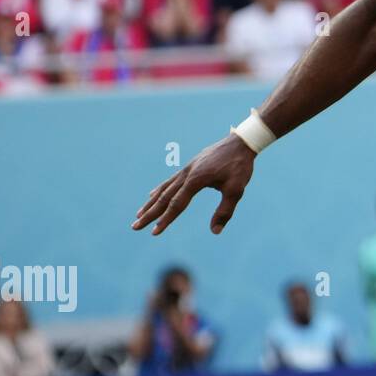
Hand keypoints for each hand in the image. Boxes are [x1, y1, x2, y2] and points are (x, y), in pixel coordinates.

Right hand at [132, 133, 255, 234]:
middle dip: (150, 214)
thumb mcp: (236, 190)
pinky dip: (160, 189)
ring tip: (138, 214)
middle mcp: (186, 174)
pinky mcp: (190, 166)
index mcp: (196, 180)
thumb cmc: (240, 166)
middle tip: (134, 227)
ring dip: (151, 203)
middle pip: (164, 197)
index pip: (177, 204)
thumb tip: (215, 231)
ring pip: (164, 188)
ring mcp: (187, 169)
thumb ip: (225, 211)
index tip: (154, 232)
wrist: (241, 142)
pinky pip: (171, 180)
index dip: (165, 220)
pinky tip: (152, 195)